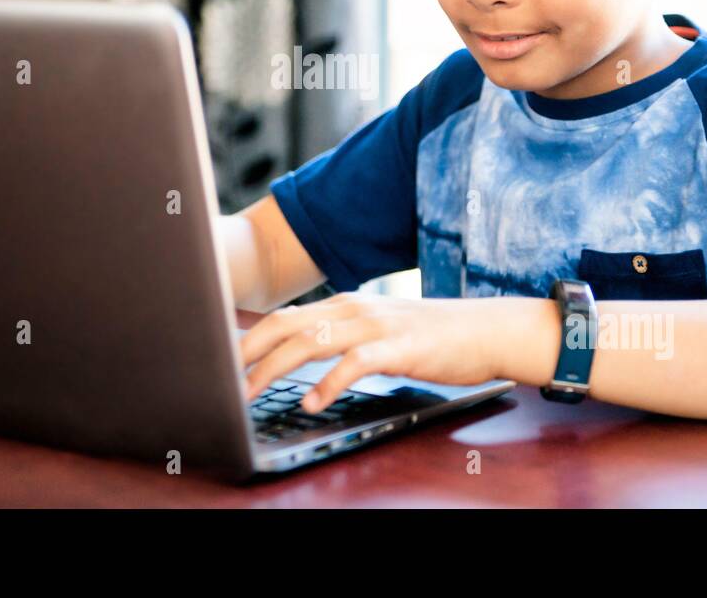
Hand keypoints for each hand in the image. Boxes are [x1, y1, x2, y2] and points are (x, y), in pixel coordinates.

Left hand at [239, 292, 528, 412]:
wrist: (486, 329)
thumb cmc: (430, 335)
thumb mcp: (377, 328)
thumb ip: (341, 335)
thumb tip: (298, 352)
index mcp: (344, 304)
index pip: (284, 317)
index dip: (249, 338)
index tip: (223, 361)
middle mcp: (354, 309)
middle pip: (286, 325)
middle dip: (248, 352)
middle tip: (221, 377)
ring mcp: (376, 326)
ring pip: (311, 342)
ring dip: (275, 369)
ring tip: (249, 393)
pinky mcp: (399, 348)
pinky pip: (355, 364)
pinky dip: (329, 383)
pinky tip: (312, 402)